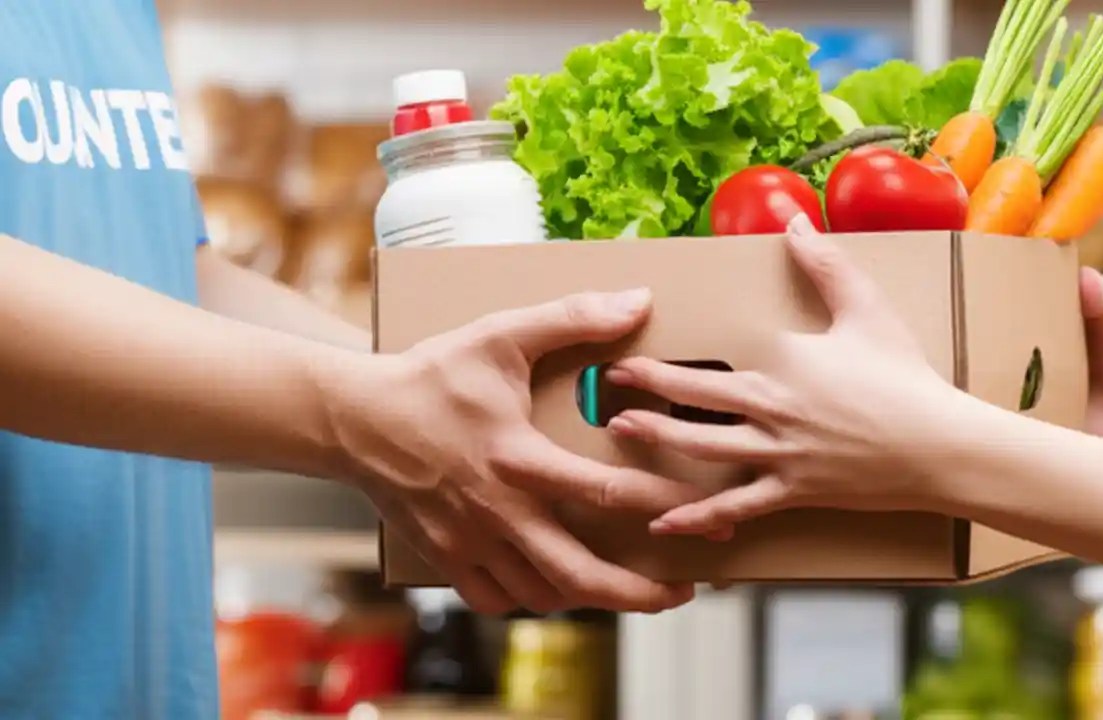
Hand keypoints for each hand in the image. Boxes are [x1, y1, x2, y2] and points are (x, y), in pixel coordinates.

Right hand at [330, 289, 704, 613]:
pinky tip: (554, 584)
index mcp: (517, 458)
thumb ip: (572, 318)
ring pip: (542, 594)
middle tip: (679, 591)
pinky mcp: (445, 557)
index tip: (702, 510)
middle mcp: (497, 511)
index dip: (661, 504)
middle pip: (579, 575)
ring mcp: (469, 542)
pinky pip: (496, 600)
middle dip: (638, 593)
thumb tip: (639, 301)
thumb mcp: (501, 334)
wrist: (351, 417)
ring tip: (626, 588)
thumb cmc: (429, 375)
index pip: (604, 493)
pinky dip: (531, 600)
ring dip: (590, 597)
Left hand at [601, 216, 970, 536]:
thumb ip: (827, 265)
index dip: (671, 353)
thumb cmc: (905, 377)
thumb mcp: (867, 310)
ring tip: (620, 431)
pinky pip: (735, 509)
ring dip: (658, 438)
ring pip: (703, 448)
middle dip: (647, 386)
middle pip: (694, 397)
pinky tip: (662, 523)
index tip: (630, 343)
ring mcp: (778, 455)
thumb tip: (795, 222)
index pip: (715, 353)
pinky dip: (696, 518)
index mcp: (782, 362)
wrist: (941, 446)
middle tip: (609, 381)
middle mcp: (771, 408)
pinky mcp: (792, 492)